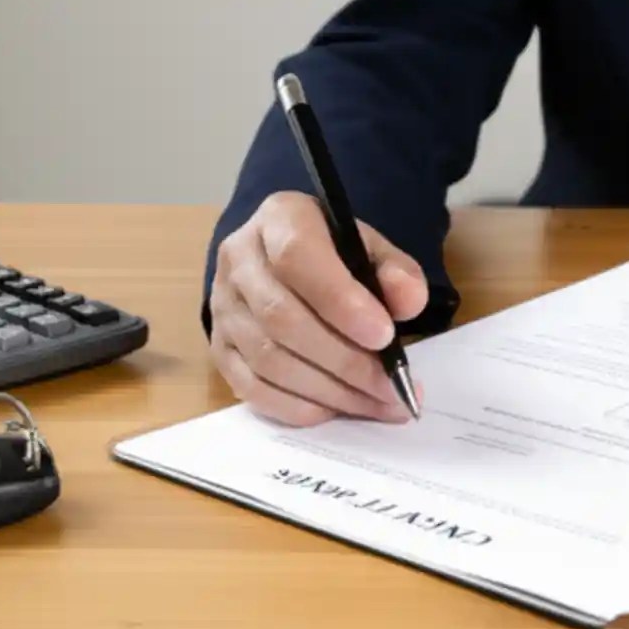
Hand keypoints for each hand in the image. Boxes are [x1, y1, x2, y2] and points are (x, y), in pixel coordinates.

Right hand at [208, 191, 427, 425]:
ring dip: (330, 391)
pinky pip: (253, 390)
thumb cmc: (335, 257)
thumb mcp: (372, 249)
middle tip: (392, 387)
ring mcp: (223, 308)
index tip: (383, 336)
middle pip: (282, 319)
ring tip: (378, 403)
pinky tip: (339, 409)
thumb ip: (396, 272)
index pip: (298, 258)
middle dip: (346, 361)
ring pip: (269, 360)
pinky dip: (300, 407)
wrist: (284, 265)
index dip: (340, 301)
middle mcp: (239, 260)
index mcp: (280, 219)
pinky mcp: (219, 349)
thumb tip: (408, 301)